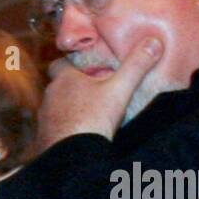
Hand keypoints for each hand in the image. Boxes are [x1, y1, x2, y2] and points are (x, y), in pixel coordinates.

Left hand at [34, 35, 162, 151]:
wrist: (72, 156)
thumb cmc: (93, 118)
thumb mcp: (120, 90)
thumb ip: (136, 66)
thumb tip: (154, 42)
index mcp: (65, 79)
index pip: (60, 63)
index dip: (71, 64)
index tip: (84, 68)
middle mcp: (50, 95)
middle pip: (59, 86)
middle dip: (72, 89)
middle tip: (92, 94)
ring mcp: (45, 118)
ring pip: (55, 108)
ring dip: (68, 110)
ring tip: (87, 117)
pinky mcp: (44, 138)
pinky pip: (54, 129)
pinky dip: (64, 130)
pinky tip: (78, 137)